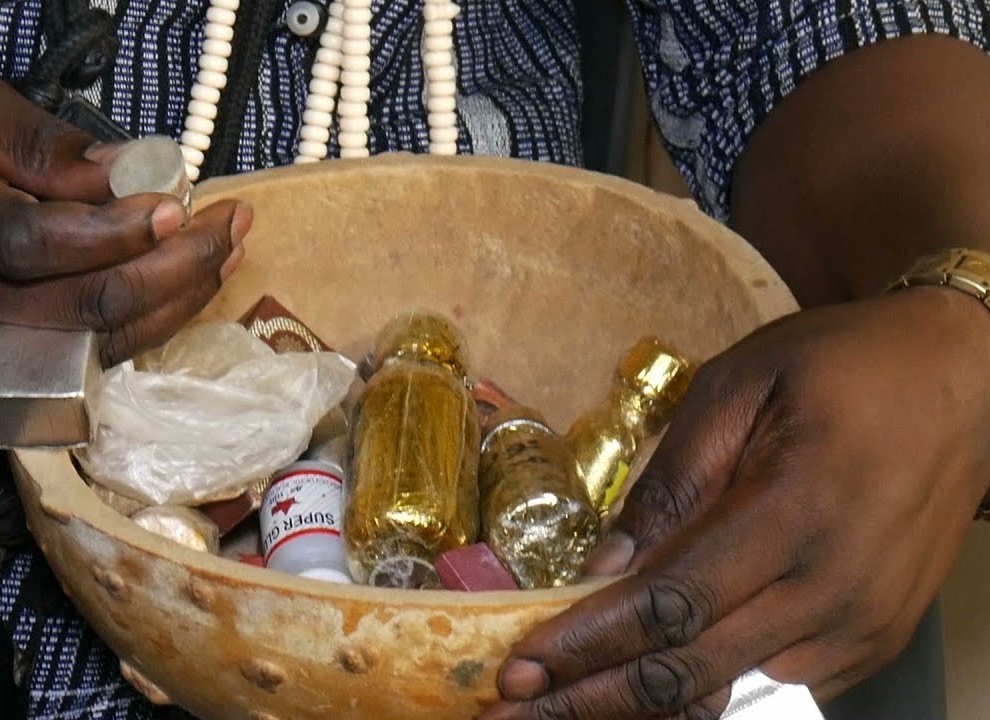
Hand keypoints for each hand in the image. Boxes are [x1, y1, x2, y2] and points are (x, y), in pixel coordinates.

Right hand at [0, 72, 247, 395]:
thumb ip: (42, 142)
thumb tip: (130, 176)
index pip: (35, 243)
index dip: (118, 233)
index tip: (181, 205)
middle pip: (79, 312)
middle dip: (174, 273)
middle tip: (229, 227)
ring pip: (86, 355)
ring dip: (168, 309)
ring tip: (221, 258)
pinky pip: (70, 373)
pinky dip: (130, 338)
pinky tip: (172, 297)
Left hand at [480, 287, 989, 719]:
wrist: (967, 383)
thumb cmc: (845, 366)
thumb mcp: (743, 384)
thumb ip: (673, 479)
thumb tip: (605, 565)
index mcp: (796, 511)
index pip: (670, 605)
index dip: (586, 646)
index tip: (518, 671)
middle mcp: (833, 588)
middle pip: (691, 673)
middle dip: (591, 701)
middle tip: (513, 714)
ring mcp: (860, 625)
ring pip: (730, 696)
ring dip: (640, 708)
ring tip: (564, 709)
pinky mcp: (872, 640)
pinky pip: (776, 691)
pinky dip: (704, 698)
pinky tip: (644, 690)